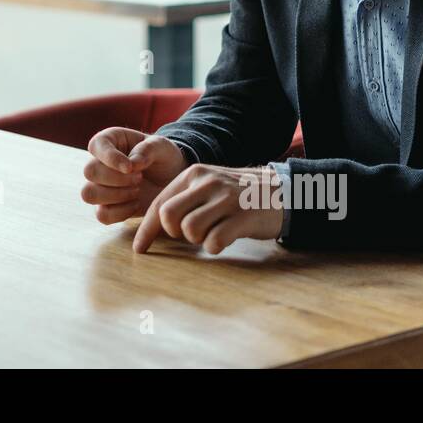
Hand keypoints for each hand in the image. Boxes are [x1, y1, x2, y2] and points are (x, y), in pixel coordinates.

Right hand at [81, 128, 187, 224]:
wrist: (171, 180)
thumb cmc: (164, 157)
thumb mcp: (162, 146)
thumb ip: (147, 150)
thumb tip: (131, 164)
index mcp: (109, 141)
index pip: (96, 145)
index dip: (110, 158)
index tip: (130, 167)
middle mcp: (99, 163)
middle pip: (89, 171)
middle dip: (116, 178)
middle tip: (139, 178)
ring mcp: (100, 186)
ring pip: (89, 194)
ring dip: (116, 195)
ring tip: (137, 190)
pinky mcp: (106, 207)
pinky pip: (102, 215)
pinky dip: (120, 212)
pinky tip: (136, 203)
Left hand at [132, 164, 285, 254]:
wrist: (282, 192)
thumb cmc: (237, 196)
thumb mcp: (209, 186)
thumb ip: (184, 199)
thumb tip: (153, 226)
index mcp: (194, 173)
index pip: (160, 202)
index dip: (146, 229)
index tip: (139, 249)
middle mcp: (207, 182)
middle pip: (168, 216)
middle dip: (174, 232)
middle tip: (190, 233)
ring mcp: (226, 198)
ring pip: (190, 229)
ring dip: (198, 240)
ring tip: (213, 232)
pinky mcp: (243, 216)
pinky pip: (214, 241)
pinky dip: (215, 247)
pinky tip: (225, 239)